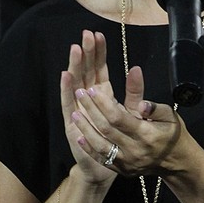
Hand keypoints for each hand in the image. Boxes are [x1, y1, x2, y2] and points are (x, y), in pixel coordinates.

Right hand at [60, 31, 144, 185]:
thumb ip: (134, 92)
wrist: (105, 167)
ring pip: (75, 83)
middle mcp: (87, 100)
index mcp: (102, 95)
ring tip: (76, 49)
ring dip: (75, 66)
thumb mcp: (131, 113)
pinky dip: (66, 89)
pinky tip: (66, 75)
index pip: (98, 69)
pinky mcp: (71, 122)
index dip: (97, 53)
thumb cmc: (119, 140)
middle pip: (85, 72)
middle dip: (86, 54)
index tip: (97, 35)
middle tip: (86, 35)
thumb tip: (137, 68)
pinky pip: (67, 103)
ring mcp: (77, 109)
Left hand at [70, 82, 184, 177]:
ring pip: (101, 146)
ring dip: (86, 129)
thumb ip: (154, 107)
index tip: (92, 90)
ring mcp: (127, 163)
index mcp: (146, 135)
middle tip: (80, 94)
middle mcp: (135, 150)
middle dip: (91, 110)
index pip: (118, 117)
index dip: (103, 103)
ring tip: (75, 114)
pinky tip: (80, 137)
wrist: (176, 162)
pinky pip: (103, 159)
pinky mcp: (122, 170)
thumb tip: (142, 102)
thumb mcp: (169, 115)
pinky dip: (90, 149)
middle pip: (106, 129)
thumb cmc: (172, 134)